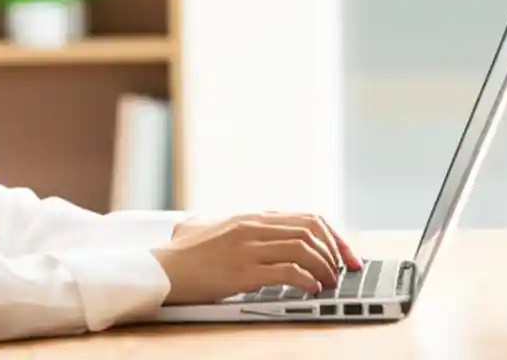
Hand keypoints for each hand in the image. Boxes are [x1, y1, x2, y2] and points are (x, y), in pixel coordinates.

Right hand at [152, 212, 362, 305]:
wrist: (160, 269)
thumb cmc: (188, 257)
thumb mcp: (222, 233)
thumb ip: (246, 231)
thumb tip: (273, 239)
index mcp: (252, 217)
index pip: (308, 217)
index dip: (334, 236)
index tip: (347, 255)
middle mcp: (252, 227)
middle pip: (311, 228)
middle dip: (336, 251)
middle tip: (345, 271)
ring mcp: (247, 247)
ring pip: (303, 247)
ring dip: (324, 267)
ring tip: (328, 283)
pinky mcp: (241, 271)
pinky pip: (286, 271)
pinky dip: (306, 280)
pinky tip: (311, 289)